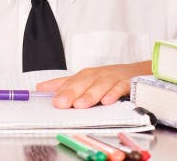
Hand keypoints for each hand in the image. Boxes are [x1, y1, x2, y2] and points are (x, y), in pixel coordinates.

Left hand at [36, 61, 151, 108]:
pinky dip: (113, 94)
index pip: (71, 82)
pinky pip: (120, 88)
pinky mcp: (127, 83)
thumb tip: (40, 87)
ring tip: (80, 105)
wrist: (136, 72)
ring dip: (90, 95)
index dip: (61, 91)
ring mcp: (112, 78)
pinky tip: (107, 101)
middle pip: (83, 83)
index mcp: (86, 75)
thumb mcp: (85, 80)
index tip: (52, 101)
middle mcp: (97, 75)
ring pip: (100, 85)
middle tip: (62, 104)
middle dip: (71, 93)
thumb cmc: (107, 78)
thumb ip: (64, 84)